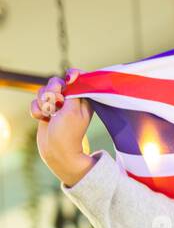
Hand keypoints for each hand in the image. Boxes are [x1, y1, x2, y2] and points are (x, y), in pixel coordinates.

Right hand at [30, 70, 95, 186]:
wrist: (57, 152)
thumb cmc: (68, 132)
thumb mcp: (74, 109)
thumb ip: (72, 90)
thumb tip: (73, 75)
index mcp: (83, 100)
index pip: (78, 79)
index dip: (72, 75)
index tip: (69, 78)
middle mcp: (71, 101)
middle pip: (56, 82)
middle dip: (51, 90)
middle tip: (54, 102)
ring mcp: (57, 106)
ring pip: (43, 91)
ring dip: (43, 102)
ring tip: (49, 114)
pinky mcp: (46, 112)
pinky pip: (36, 102)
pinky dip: (37, 110)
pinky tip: (42, 119)